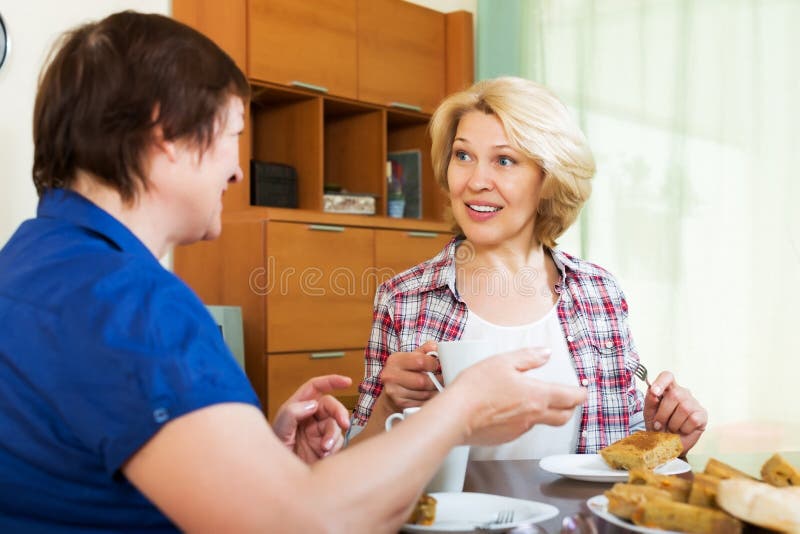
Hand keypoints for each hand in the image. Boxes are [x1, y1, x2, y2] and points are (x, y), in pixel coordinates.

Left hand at [271, 375, 351, 463]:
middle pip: (331, 406)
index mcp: (297, 406)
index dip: (331, 381)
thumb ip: (293, 412)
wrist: (277, 476)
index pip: (316, 387)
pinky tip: (323, 455)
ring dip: (333, 436)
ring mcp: (318, 432)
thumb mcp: (279, 428)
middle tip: (344, 423)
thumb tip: (313, 404)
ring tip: (324, 449)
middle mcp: (310, 417)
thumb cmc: (274, 450)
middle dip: (339, 413)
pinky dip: (333, 447)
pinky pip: (337, 442)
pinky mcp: (324, 447)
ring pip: (336, 426)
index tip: (347, 382)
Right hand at [378, 340, 440, 410]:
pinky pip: (421, 403)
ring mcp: (394, 391)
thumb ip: (425, 349)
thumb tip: (437, 347)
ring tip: (438, 387)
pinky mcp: (399, 403)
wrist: (392, 391)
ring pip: (424, 394)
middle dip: (436, 380)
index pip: (420, 361)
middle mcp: (391, 375)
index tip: (437, 365)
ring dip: (435, 391)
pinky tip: (431, 396)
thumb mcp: (412, 356)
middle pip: (422, 381)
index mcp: (395, 360)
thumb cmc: (406, 371)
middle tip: (442, 379)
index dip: (433, 364)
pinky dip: (430, 400)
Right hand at [448, 348, 587, 445]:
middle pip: (564, 417)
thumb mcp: (502, 362)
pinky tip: (510, 410)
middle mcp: (533, 416)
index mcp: (537, 396)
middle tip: (567, 399)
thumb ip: (528, 357)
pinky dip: (524, 419)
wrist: (455, 416)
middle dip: (569, 408)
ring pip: (543, 423)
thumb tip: (545, 353)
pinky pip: (522, 429)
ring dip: (546, 413)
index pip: (570, 398)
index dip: (580, 394)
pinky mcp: (506, 438)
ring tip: (534, 401)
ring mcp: (520, 429)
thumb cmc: (476, 388)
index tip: (582, 390)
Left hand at [643, 371, 706, 452]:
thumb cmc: (658, 426)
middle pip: (674, 394)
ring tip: (671, 428)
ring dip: (673, 423)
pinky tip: (682, 430)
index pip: (667, 376)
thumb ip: (650, 401)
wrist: (667, 444)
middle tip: (659, 425)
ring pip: (684, 408)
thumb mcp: (649, 413)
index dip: (661, 382)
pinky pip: (693, 419)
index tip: (654, 392)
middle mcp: (682, 392)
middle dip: (663, 413)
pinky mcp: (702, 414)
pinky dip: (684, 428)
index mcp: (668, 389)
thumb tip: (653, 392)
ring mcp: (694, 402)